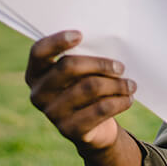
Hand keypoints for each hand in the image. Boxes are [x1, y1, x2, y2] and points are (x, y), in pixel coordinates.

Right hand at [26, 30, 135, 151]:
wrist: (92, 129)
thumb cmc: (86, 89)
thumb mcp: (80, 73)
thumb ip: (83, 59)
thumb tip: (107, 44)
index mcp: (36, 74)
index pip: (39, 51)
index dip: (57, 41)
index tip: (80, 35)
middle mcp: (38, 93)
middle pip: (69, 66)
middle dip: (100, 64)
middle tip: (121, 67)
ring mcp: (52, 113)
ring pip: (90, 87)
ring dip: (117, 84)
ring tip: (131, 85)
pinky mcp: (69, 130)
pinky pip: (100, 109)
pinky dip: (119, 101)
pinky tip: (128, 99)